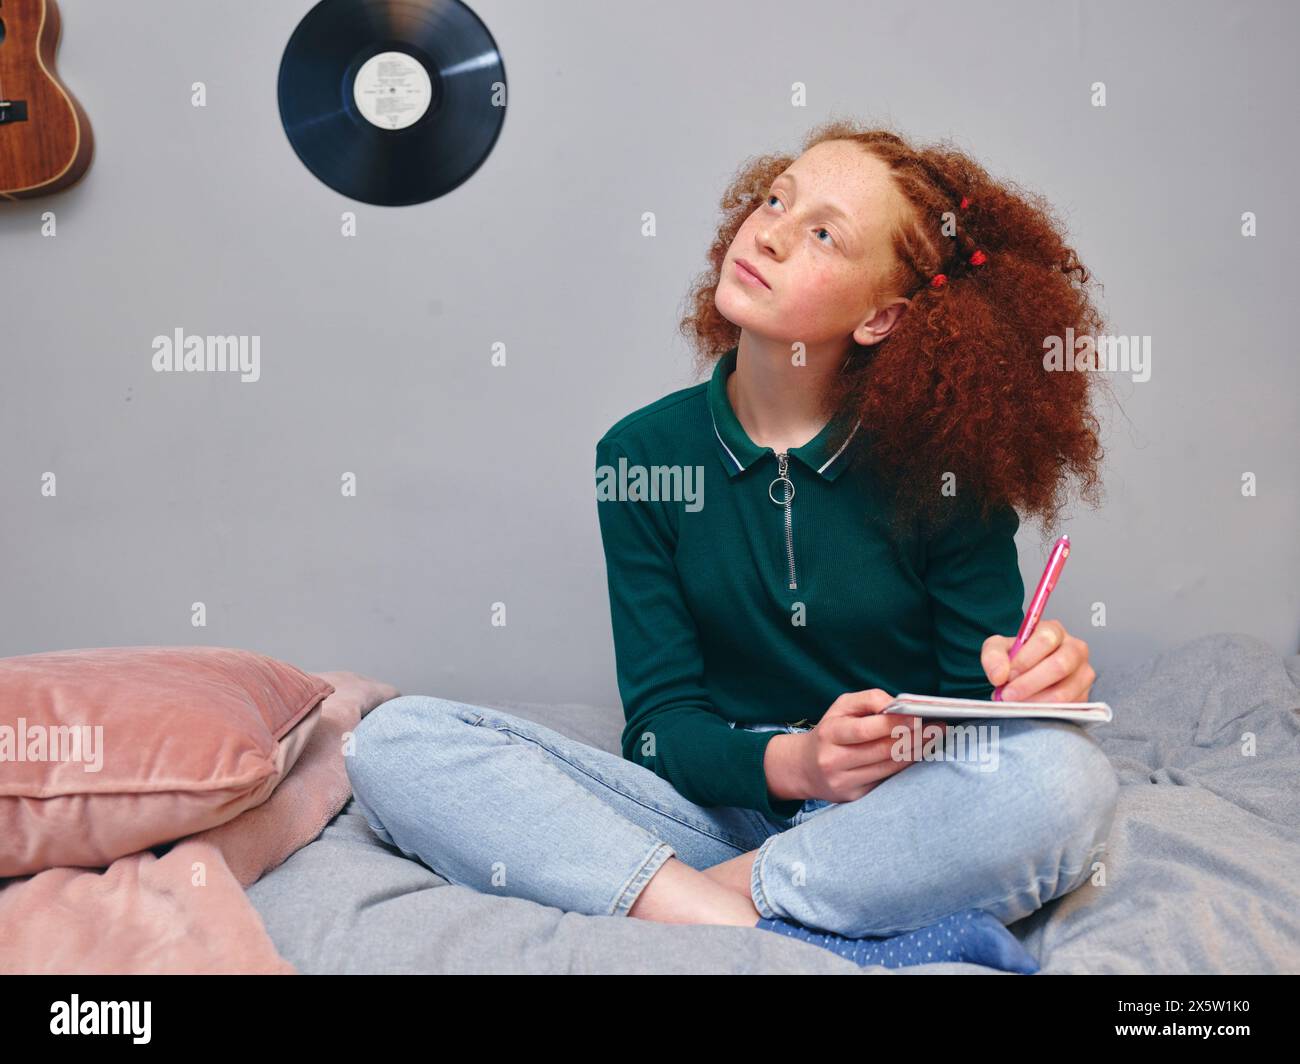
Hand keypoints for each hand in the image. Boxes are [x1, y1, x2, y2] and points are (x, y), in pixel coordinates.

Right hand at [787, 689, 927, 802]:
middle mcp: (833, 760)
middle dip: (914, 738)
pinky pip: (886, 780)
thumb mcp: (841, 707)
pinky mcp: (854, 797)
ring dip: (915, 753)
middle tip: (938, 728)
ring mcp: (843, 782)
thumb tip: (898, 705)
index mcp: (829, 733)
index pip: (865, 730)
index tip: (920, 717)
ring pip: (888, 767)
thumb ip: (869, 700)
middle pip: (881, 750)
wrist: (805, 767)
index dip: (895, 724)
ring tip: (934, 739)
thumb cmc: (830, 731)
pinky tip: (918, 755)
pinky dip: (905, 767)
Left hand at [981, 619, 1095, 702]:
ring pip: (1064, 691)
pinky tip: (1029, 710)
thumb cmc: (1017, 657)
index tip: (1006, 675)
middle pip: (1059, 666)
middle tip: (1008, 695)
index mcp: (1054, 631)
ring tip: (1015, 704)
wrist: (1026, 675)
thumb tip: (999, 676)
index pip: (1045, 640)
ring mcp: (1084, 674)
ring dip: (1035, 701)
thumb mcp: (998, 648)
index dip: (1024, 660)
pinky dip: (1045, 712)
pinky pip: (1067, 708)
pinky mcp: (1084, 696)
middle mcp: (1075, 649)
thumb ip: (993, 656)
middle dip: (1029, 683)